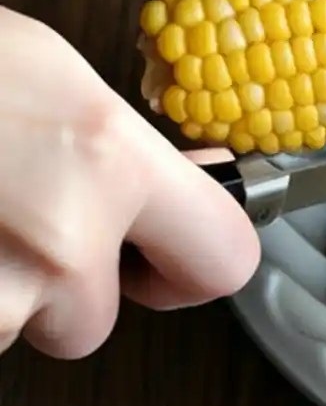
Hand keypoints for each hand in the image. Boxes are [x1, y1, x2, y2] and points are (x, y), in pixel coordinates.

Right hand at [0, 7, 259, 358]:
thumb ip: (132, 149)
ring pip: (14, 328)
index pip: (225, 260)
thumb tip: (202, 179)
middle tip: (17, 220)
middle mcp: (60, 236)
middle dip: (62, 291)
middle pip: (94, 323)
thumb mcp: (54, 77)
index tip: (170, 262)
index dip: (194, 268)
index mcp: (108, 160)